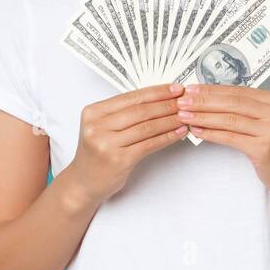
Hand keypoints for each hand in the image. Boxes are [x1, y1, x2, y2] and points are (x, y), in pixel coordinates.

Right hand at [65, 83, 189, 207]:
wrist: (84, 181)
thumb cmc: (97, 152)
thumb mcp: (102, 127)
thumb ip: (124, 113)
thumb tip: (159, 99)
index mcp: (94, 112)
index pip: (131, 97)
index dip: (156, 92)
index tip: (174, 88)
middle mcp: (97, 126)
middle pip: (140, 111)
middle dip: (166, 105)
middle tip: (185, 101)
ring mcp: (106, 143)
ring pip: (147, 127)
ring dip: (170, 121)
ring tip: (185, 116)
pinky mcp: (119, 159)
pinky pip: (149, 144)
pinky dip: (167, 137)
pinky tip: (178, 133)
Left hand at [175, 84, 269, 194]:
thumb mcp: (262, 122)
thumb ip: (242, 109)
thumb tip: (206, 98)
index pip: (237, 91)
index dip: (212, 90)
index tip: (190, 90)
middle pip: (233, 103)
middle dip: (204, 101)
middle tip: (182, 101)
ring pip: (230, 119)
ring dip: (203, 117)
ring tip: (184, 116)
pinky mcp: (265, 147)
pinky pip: (231, 137)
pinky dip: (211, 134)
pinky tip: (197, 132)